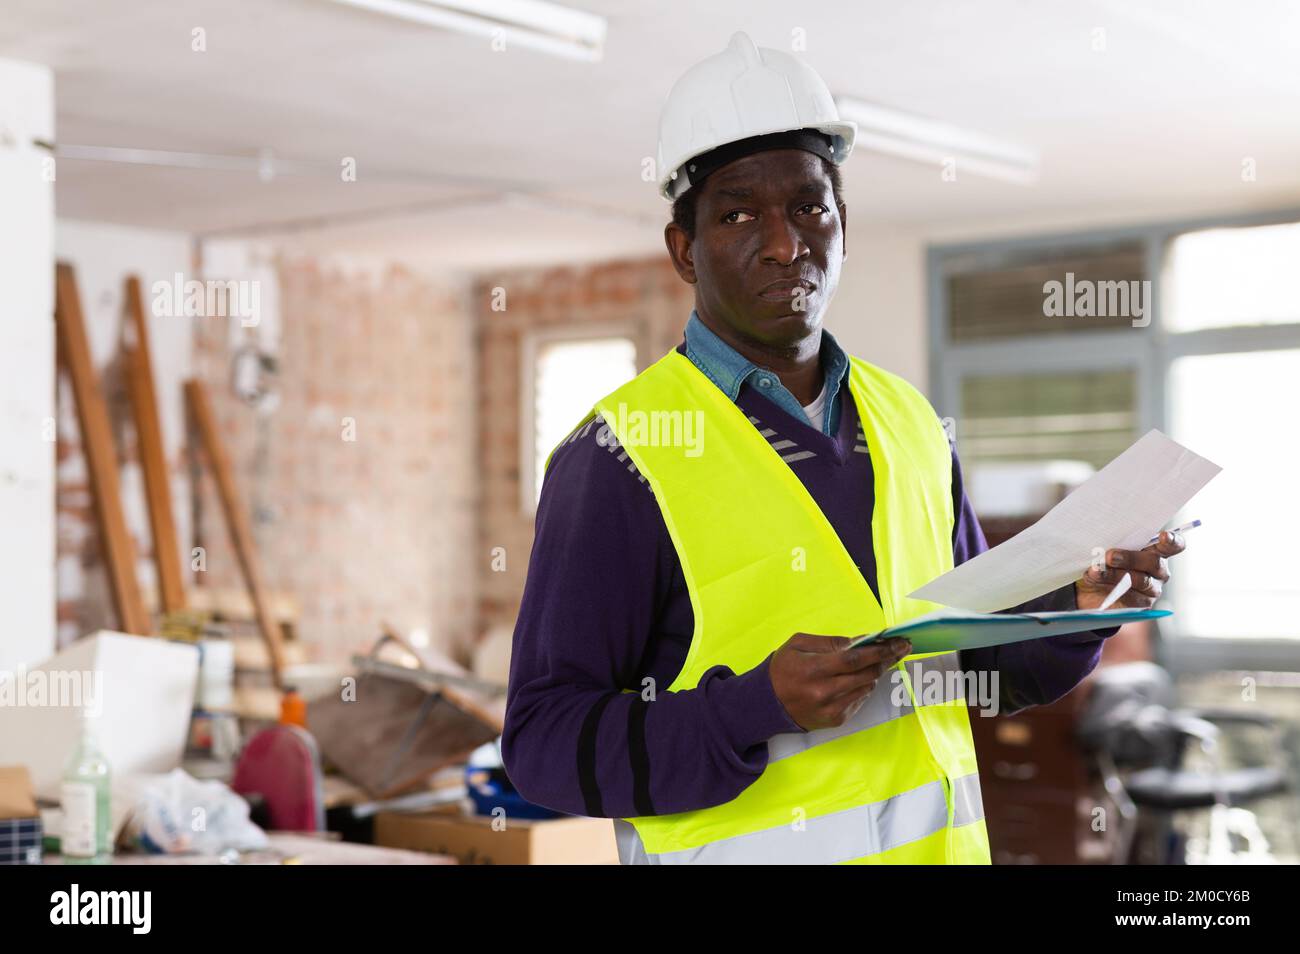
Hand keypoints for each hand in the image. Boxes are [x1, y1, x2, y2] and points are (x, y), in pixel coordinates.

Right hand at [768, 633, 911, 730]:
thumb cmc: (782, 669)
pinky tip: (857, 678)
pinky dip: (862, 686)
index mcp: (815, 669)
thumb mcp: (798, 644)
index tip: (899, 641)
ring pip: (867, 687)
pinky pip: (859, 700)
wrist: (766, 703)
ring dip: (875, 672)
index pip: (855, 659)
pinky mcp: (836, 719)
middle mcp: (825, 692)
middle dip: (887, 659)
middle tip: (901, 647)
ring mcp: (832, 708)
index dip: (880, 650)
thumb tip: (860, 641)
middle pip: (867, 674)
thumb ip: (829, 642)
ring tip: (878, 660)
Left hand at [1074, 530, 1187, 609]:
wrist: (1088, 588)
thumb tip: (1105, 541)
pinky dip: (1111, 589)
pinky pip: (1132, 598)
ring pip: (1141, 581)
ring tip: (1095, 570)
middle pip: (1154, 563)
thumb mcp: (1107, 549)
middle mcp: (1159, 570)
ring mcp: (1153, 588)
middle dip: (1131, 558)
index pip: (1173, 546)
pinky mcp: (1142, 604)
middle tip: (1110, 556)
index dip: (1172, 541)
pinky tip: (1096, 581)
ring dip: (1115, 574)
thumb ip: (1113, 544)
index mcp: (1156, 551)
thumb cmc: (1102, 562)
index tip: (1162, 536)